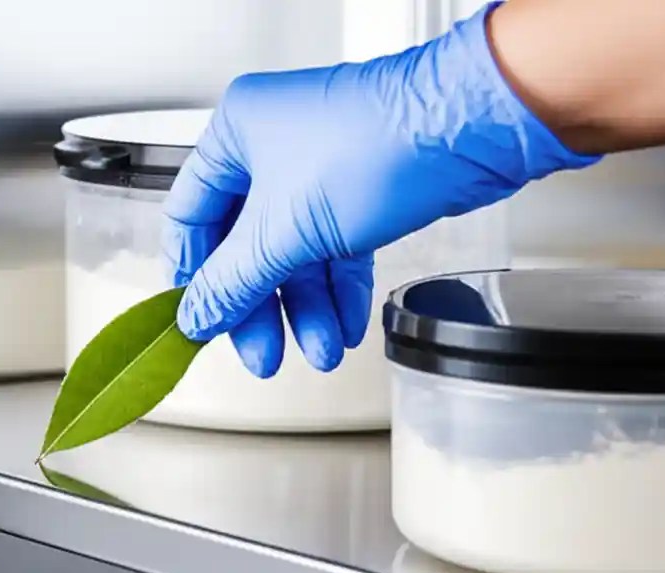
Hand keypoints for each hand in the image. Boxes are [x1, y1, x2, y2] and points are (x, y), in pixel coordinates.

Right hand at [161, 2, 596, 376]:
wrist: (473, 128)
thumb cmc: (383, 145)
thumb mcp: (286, 230)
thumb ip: (234, 281)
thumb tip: (198, 315)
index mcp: (236, 133)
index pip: (191, 216)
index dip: (192, 275)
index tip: (200, 320)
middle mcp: (273, 145)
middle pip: (245, 243)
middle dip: (260, 305)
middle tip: (264, 353)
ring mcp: (320, 166)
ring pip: (295, 253)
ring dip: (307, 309)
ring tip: (319, 350)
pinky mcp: (364, 189)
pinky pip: (336, 249)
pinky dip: (339, 290)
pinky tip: (345, 325)